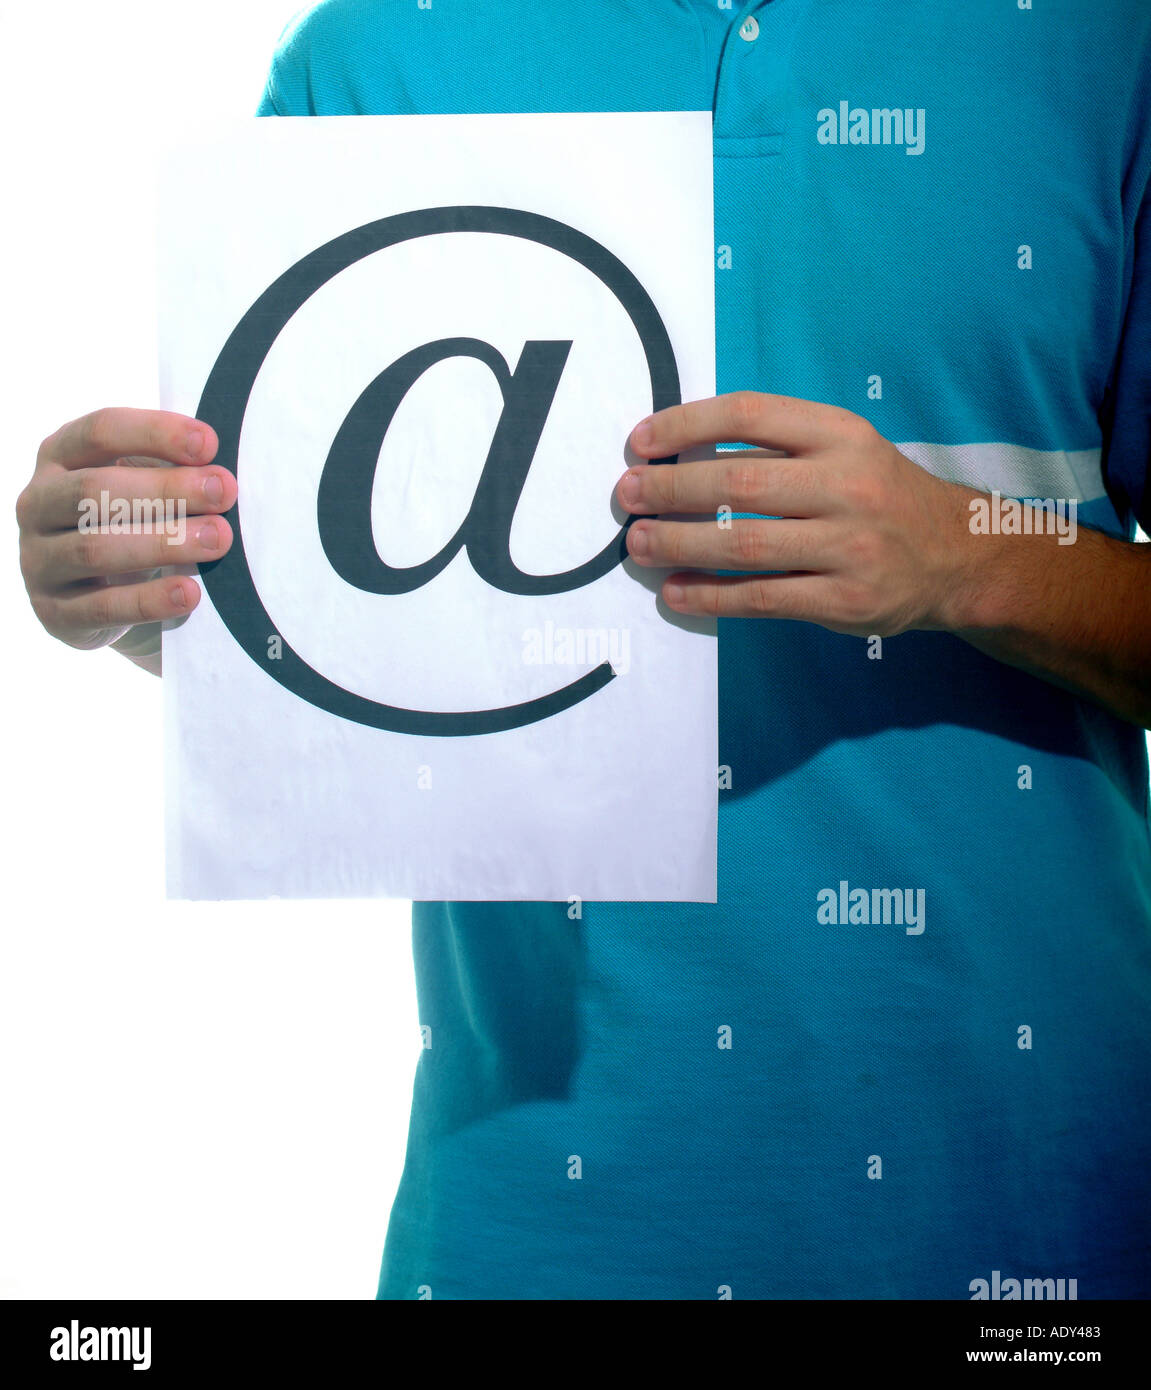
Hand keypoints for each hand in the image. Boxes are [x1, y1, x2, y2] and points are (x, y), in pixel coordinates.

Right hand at [16, 407, 233, 650]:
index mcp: (59, 457)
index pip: (99, 432)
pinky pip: (102, 607)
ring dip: (163, 542)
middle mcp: (37, 503)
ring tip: (218, 540)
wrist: (101, 598)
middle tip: (223, 492)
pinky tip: (190, 593)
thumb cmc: (130, 523)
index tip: (210, 444)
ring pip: (94, 549)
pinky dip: (150, 600)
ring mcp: (38, 560)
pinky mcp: (54, 612)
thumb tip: (220, 476)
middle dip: (166, 490)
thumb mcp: (142, 488)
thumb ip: (170, 472)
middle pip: (94, 490)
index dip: (155, 434)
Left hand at [616, 391, 977, 635]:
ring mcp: (848, 547)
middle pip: (737, 483)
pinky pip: (762, 598)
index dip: (685, 424)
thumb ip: (778, 444)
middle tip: (627, 494)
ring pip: (743, 544)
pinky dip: (710, 597)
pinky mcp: (845, 601)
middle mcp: (846, 485)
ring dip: (678, 544)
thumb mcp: (845, 448)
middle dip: (669, 488)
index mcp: (841, 434)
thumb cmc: (880, 495)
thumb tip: (680, 452)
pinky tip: (674, 593)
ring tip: (639, 543)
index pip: (749, 414)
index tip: (641, 441)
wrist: (959, 557)